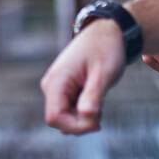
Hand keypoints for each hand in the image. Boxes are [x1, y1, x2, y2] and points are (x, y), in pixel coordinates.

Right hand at [39, 19, 125, 134]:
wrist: (107, 32)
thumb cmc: (106, 49)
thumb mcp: (103, 73)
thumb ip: (93, 95)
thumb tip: (86, 115)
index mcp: (56, 81)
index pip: (54, 118)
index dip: (75, 127)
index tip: (98, 123)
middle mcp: (51, 85)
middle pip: (59, 120)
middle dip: (81, 123)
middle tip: (102, 112)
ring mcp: (56, 87)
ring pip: (64, 117)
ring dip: (83, 118)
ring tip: (99, 100)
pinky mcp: (63, 89)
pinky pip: (69, 110)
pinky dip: (83, 111)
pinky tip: (95, 98)